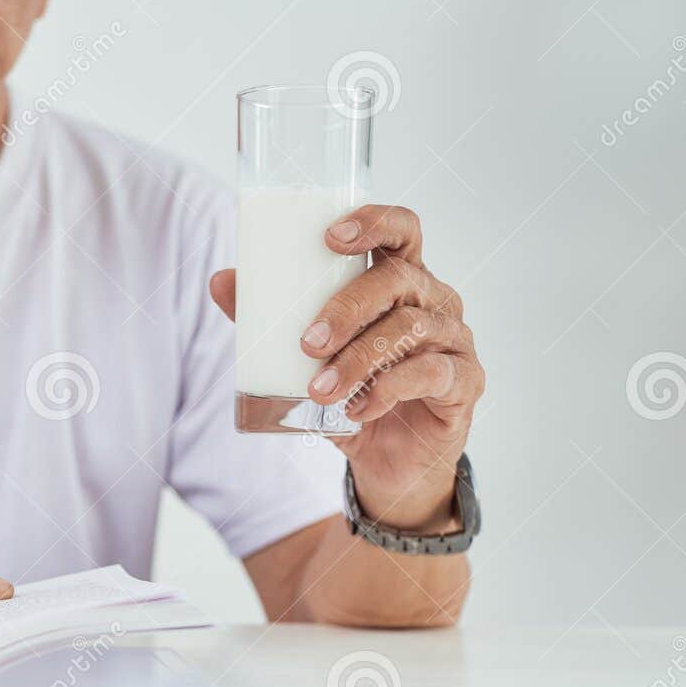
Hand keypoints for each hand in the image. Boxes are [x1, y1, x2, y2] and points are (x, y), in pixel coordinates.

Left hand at [210, 204, 484, 531]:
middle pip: (399, 280)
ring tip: (319, 390)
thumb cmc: (351, 396)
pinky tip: (356, 409)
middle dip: (347, 309)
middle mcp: (434, 301)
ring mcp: (454, 339)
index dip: (373, 223)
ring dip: (358, 359)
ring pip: (410, 329)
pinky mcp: (465, 381)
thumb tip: (220, 281)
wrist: (389, 463)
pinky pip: (430, 373)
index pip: (401, 231)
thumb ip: (268, 323)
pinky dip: (387, 390)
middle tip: (308, 343)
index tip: (330, 239)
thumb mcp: (305, 361)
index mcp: (400, 281)